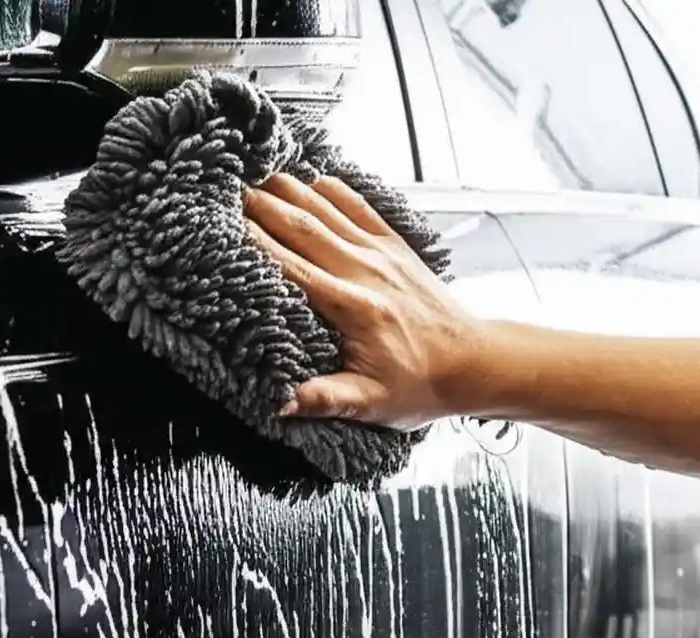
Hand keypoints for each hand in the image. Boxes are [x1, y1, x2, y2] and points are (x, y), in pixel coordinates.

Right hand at [243, 174, 487, 430]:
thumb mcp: (371, 405)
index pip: (294, 268)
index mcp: (355, 308)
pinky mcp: (396, 247)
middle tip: (228, 188)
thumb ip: (325, 399)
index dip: (258, 244)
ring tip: (258, 172)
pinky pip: (361, 208)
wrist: (473, 363)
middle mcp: (366, 272)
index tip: (227, 226)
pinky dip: (335, 189)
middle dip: (264, 205)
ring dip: (291, 190)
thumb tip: (280, 403)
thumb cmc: (421, 385)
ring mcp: (382, 254)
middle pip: (304, 228)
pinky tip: (312, 177)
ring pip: (328, 211)